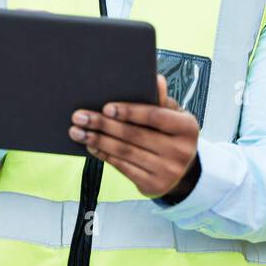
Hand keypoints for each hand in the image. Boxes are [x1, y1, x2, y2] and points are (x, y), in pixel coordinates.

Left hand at [69, 75, 199, 198]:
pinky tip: (90, 145)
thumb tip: (155, 79)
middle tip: (79, 116)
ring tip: (77, 131)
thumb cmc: (171, 135)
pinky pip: (123, 167)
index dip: (129, 111)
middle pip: (135, 135)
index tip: (106, 107)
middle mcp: (181, 151)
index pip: (155, 116)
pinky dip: (104, 155)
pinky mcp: (153, 185)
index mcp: (188, 127)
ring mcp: (168, 171)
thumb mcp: (173, 115)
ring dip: (97, 140)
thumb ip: (161, 100)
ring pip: (125, 152)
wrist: (182, 173)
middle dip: (104, 125)